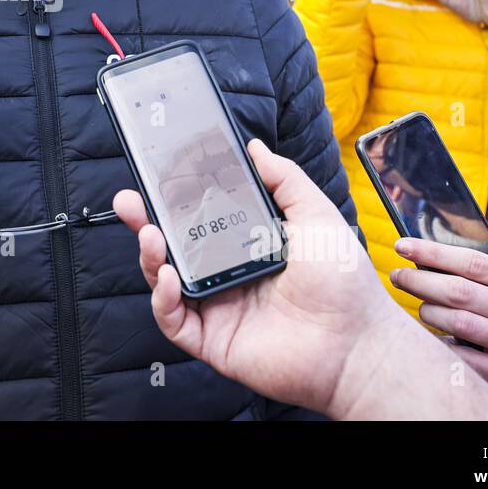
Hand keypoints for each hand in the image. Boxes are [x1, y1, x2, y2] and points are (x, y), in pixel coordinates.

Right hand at [113, 139, 413, 417]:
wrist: (357, 341)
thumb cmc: (343, 281)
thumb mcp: (315, 214)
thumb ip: (283, 178)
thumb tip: (254, 147)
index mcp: (247, 245)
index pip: (199, 218)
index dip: (174, 199)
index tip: (158, 176)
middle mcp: (227, 274)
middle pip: (173, 247)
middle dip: (145, 222)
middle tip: (129, 200)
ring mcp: (218, 308)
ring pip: (165, 281)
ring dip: (149, 256)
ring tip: (149, 234)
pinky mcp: (213, 340)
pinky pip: (174, 321)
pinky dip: (162, 298)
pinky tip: (168, 275)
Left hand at [391, 230, 487, 386]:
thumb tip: (484, 227)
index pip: (472, 261)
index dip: (432, 252)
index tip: (403, 245)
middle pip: (457, 291)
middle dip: (418, 280)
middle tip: (397, 275)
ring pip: (455, 322)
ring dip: (428, 311)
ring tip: (420, 305)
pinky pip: (461, 356)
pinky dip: (442, 344)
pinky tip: (435, 335)